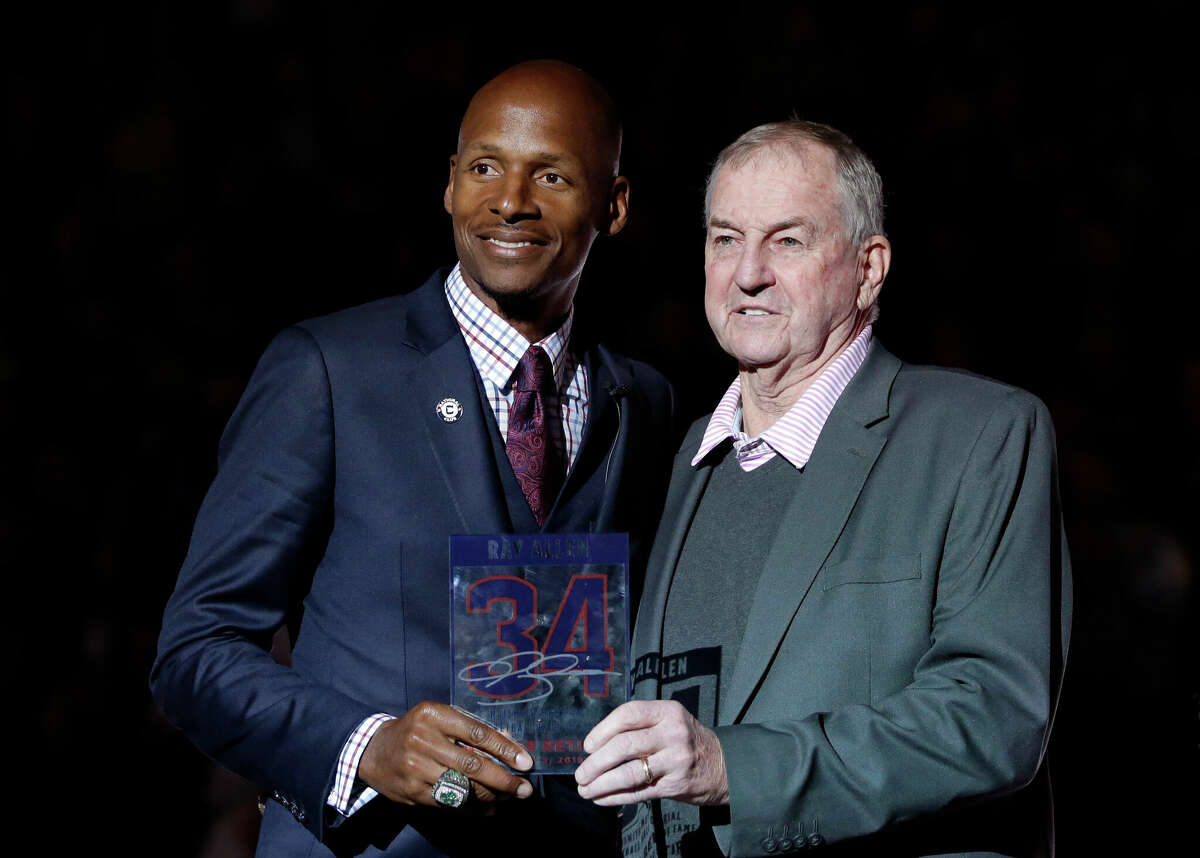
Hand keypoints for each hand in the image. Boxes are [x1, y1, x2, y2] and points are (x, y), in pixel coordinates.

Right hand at [358, 702, 533, 807]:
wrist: (375, 750)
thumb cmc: (417, 730)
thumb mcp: (440, 718)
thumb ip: (472, 729)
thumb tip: (510, 746)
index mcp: (434, 715)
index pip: (476, 733)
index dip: (504, 749)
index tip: (525, 762)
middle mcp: (423, 740)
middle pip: (472, 764)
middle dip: (503, 779)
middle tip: (524, 788)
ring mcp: (416, 768)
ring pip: (462, 788)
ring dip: (490, 796)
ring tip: (508, 798)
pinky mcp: (412, 791)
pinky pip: (449, 803)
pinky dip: (472, 808)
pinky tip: (488, 808)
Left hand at [574, 700, 728, 806]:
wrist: (724, 766)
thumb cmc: (686, 740)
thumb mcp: (670, 721)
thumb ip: (640, 726)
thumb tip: (597, 743)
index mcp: (668, 711)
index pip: (628, 714)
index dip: (603, 729)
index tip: (587, 746)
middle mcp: (673, 733)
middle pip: (624, 745)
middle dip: (596, 762)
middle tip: (580, 773)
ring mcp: (676, 760)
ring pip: (629, 772)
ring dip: (601, 783)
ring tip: (585, 789)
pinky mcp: (676, 785)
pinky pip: (639, 792)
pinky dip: (616, 797)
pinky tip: (601, 799)